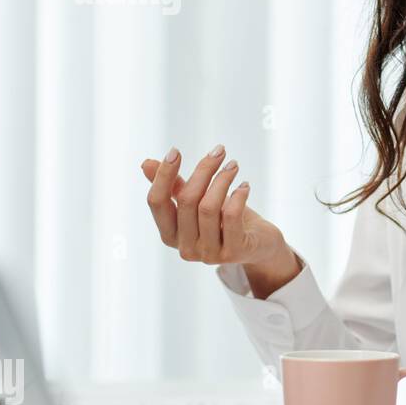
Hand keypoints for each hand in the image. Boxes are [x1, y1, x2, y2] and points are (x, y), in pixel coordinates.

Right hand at [142, 144, 283, 266]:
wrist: (260, 246)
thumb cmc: (225, 220)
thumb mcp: (198, 202)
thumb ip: (174, 186)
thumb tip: (145, 163)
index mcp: (170, 235)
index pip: (156, 202)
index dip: (163, 175)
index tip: (175, 151)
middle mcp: (185, 248)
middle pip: (186, 200)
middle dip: (203, 170)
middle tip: (219, 151)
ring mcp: (208, 254)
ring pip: (208, 207)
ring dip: (222, 179)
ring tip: (233, 165)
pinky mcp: (233, 253)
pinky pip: (231, 217)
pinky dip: (238, 196)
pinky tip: (245, 185)